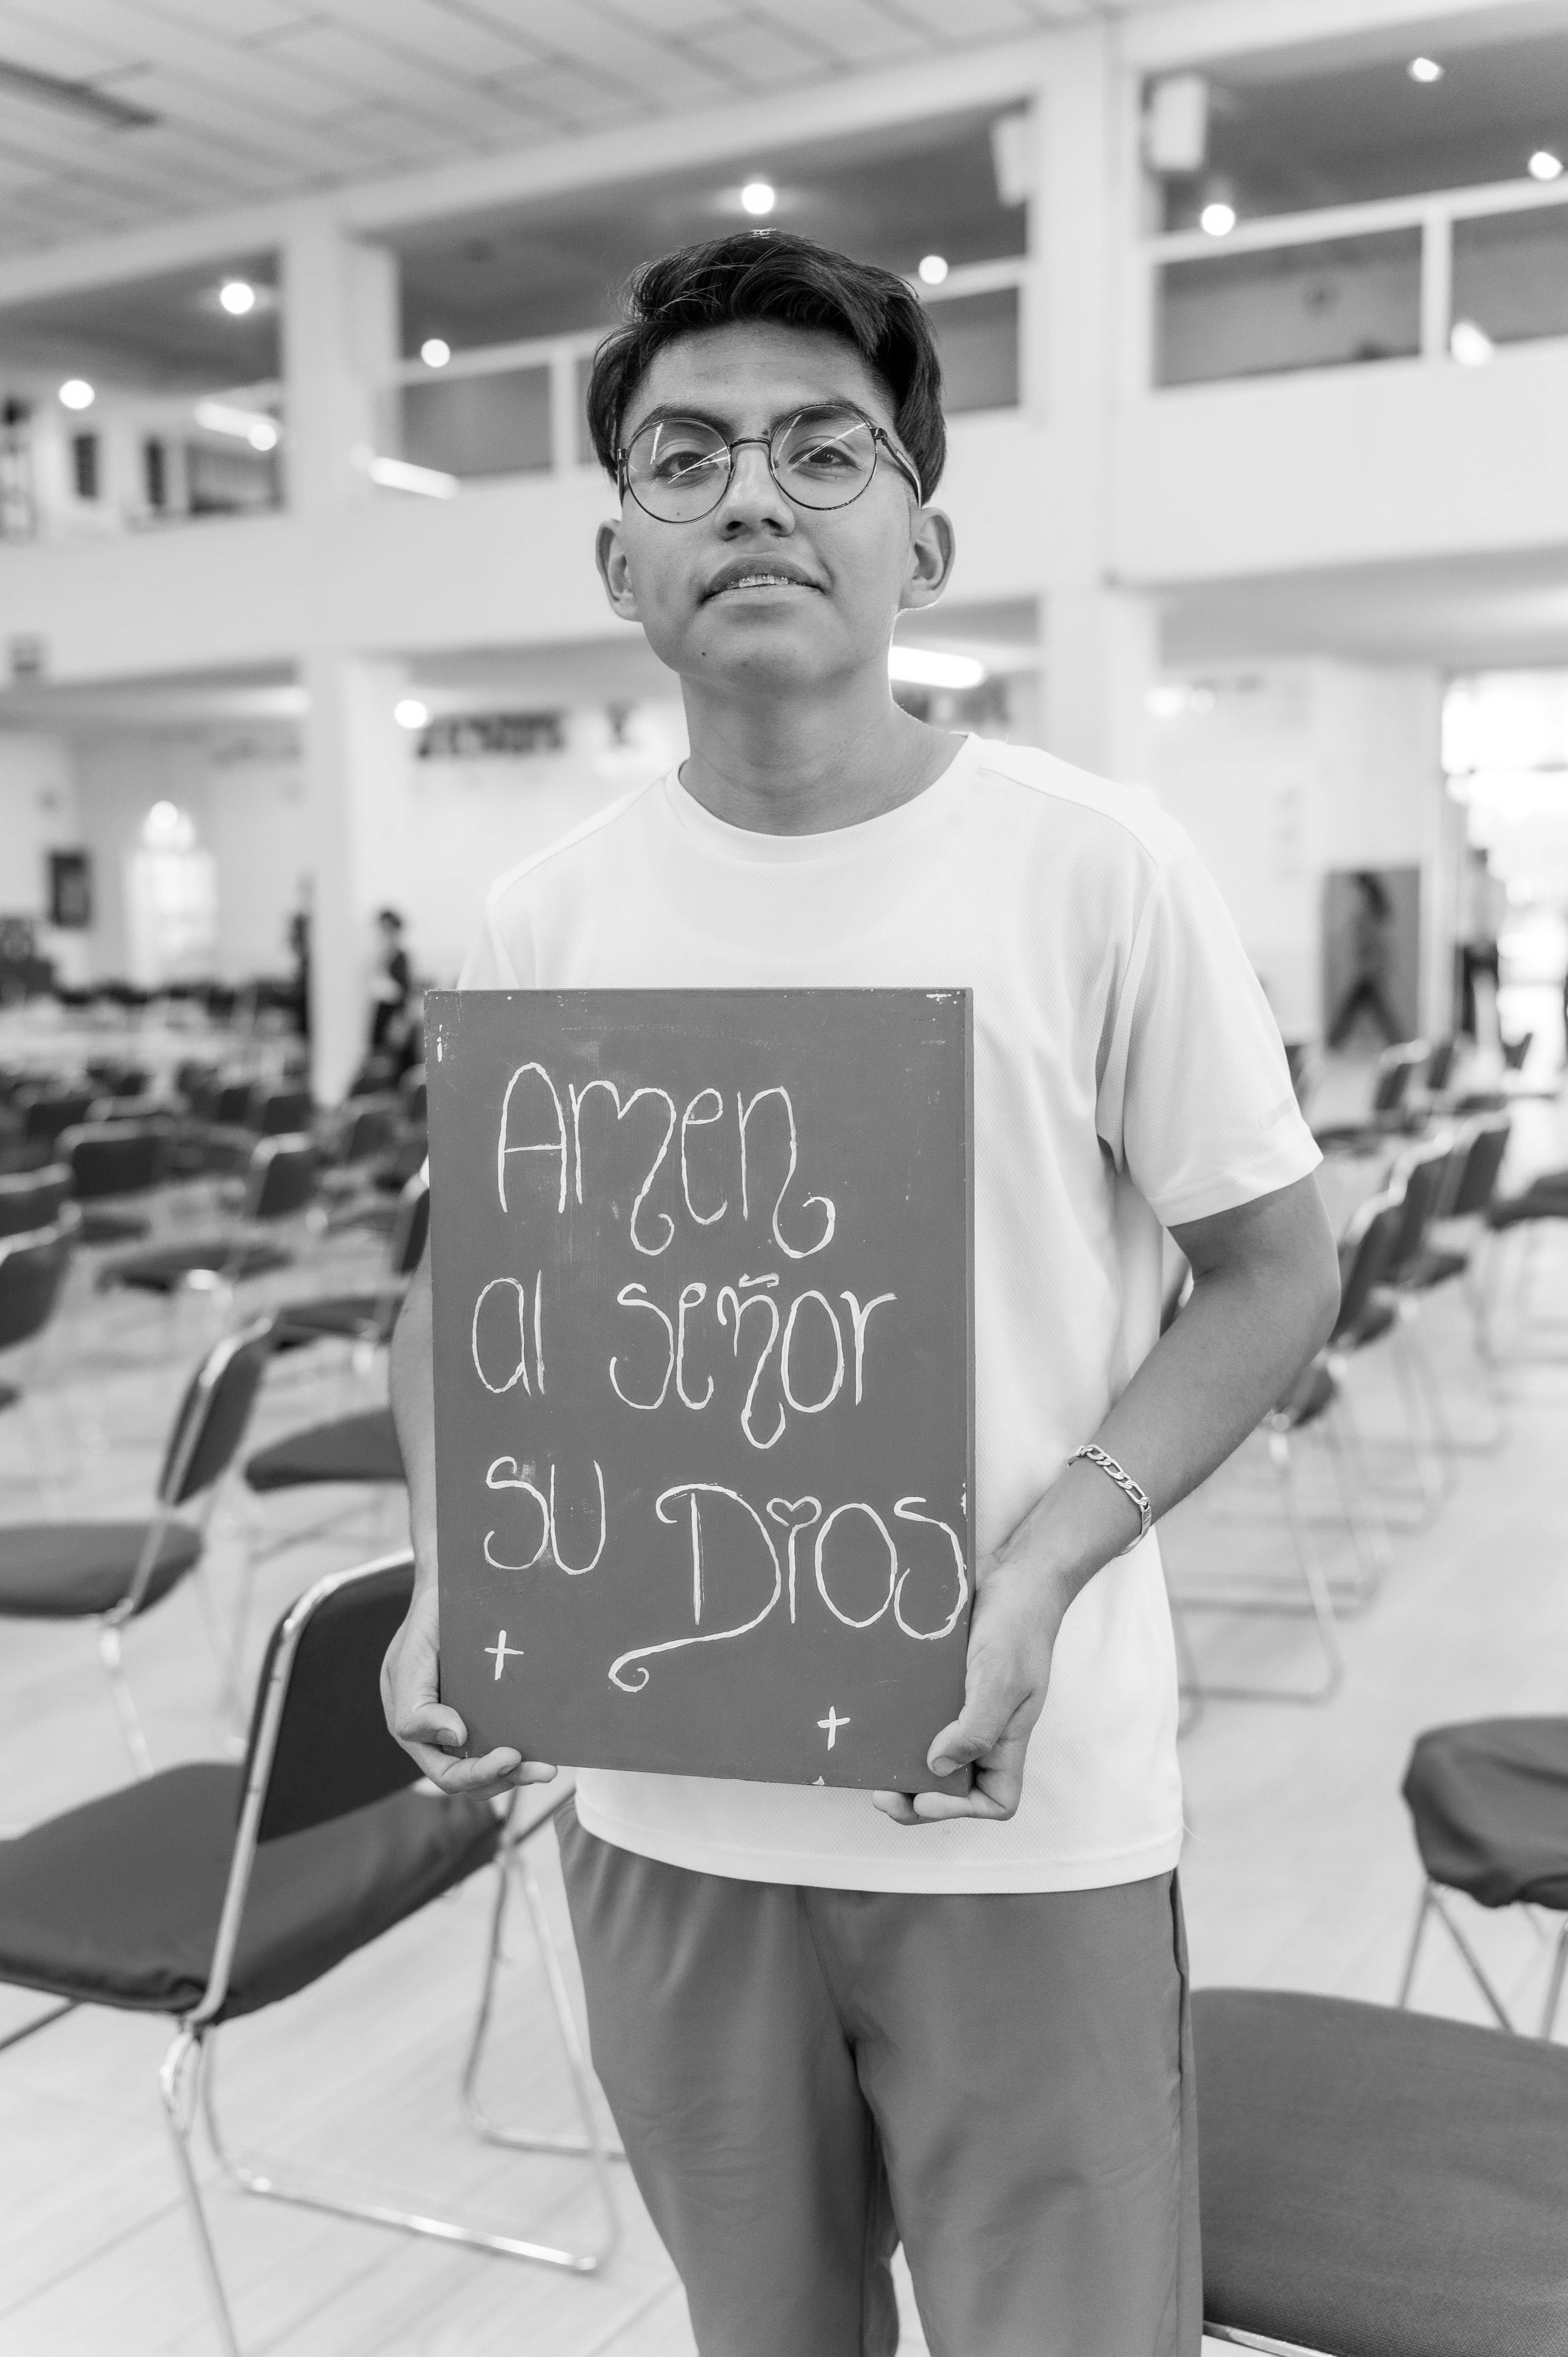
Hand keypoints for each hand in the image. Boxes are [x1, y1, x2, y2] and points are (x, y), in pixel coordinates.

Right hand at [381, 1579, 556, 1800]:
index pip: (441, 1768)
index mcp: (410, 1723)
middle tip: (542, 1770)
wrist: (449, 1587)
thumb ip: (416, 1705)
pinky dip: (519, 1753)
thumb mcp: (412, 1656)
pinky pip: (496, 1742)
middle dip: (503, 1778)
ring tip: (547, 1768)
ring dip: (516, 1774)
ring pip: (482, 1768)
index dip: (476, 1770)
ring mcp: (457, 1723)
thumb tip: (455, 1737)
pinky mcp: (480, 1711)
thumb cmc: (429, 1618)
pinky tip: (544, 1748)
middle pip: (465, 1777)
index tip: (510, 1753)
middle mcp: (432, 1732)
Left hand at [871, 1542, 1068, 1827]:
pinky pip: (920, 1716)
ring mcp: (964, 1706)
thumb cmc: (1019, 1624)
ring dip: (904, 1765)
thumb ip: (977, 1729)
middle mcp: (985, 1728)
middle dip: (919, 1797)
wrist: (1014, 1573)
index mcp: (1008, 1738)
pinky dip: (899, 1726)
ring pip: (933, 1754)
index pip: (995, 1800)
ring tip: (874, 1764)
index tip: (925, 1795)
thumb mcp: (1001, 1680)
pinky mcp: (943, 1683)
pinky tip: (877, 1720)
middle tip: (882, 1792)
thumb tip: (939, 1768)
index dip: (959, 1809)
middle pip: (956, 1786)